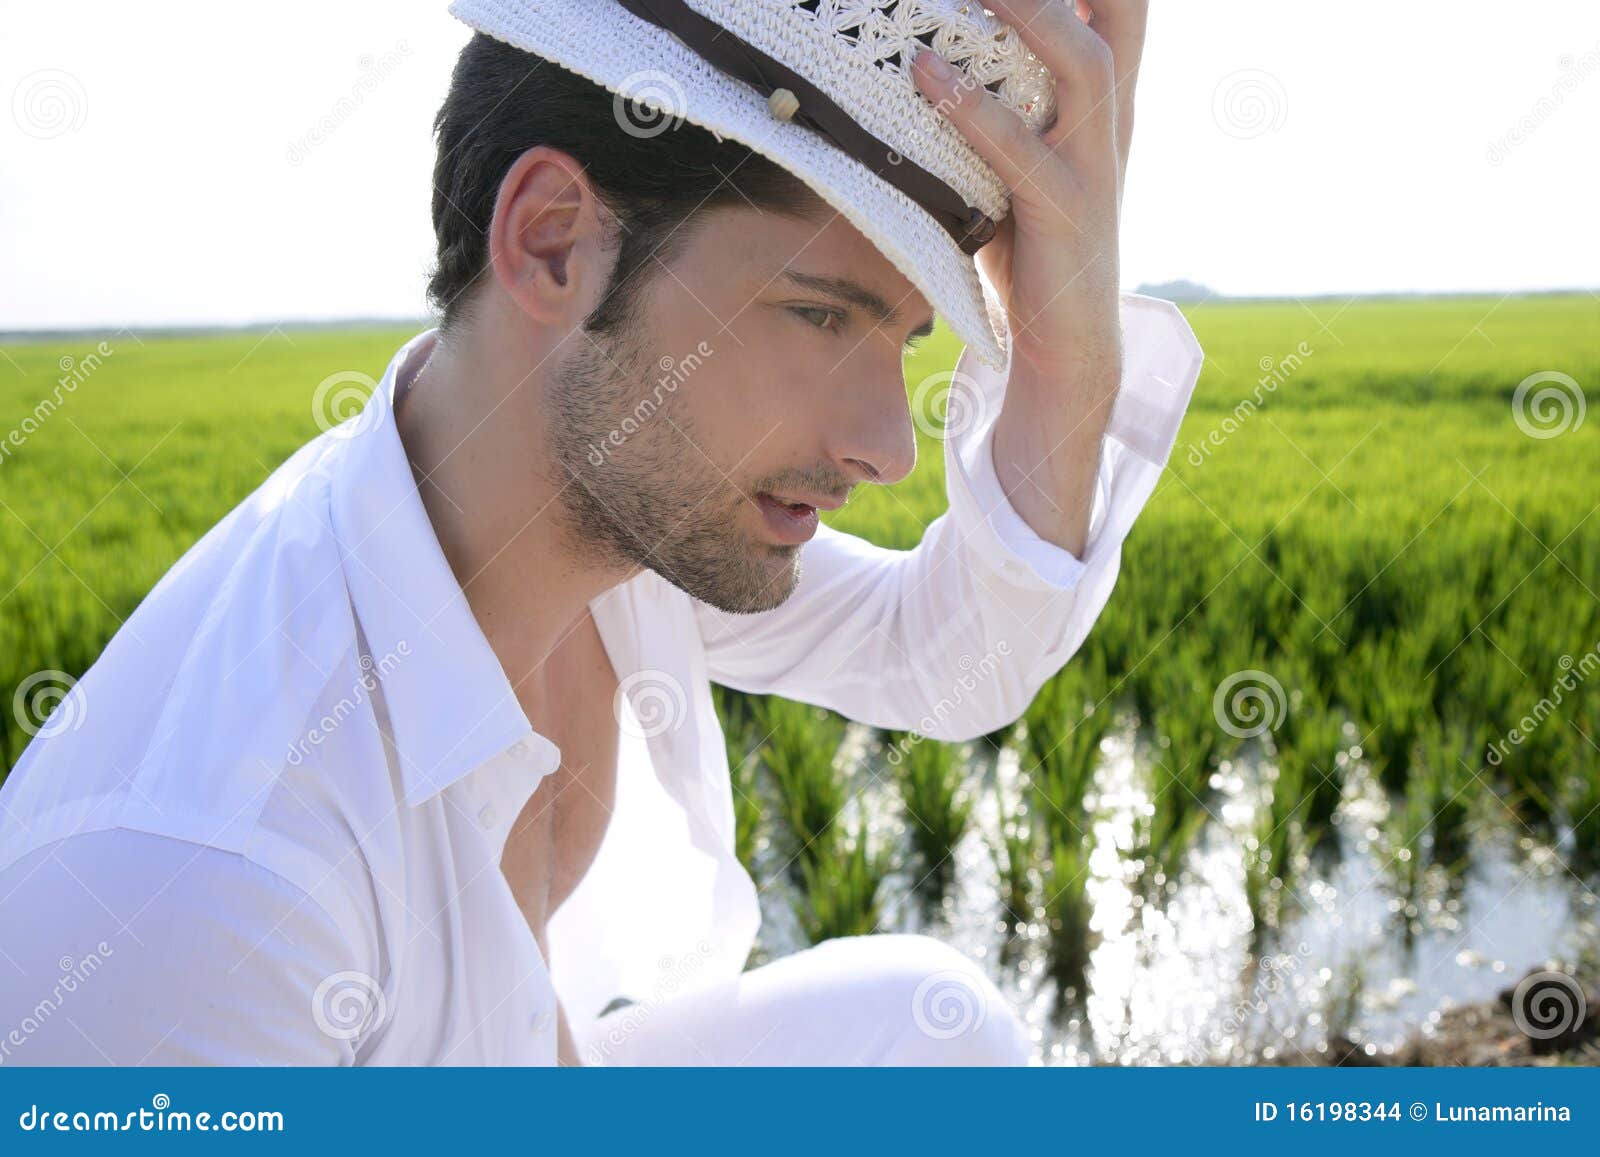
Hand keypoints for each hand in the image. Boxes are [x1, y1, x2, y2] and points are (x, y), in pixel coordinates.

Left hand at [911, 0, 1147, 376]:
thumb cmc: (1028, 247)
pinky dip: (971, 107)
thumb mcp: (1014, 161)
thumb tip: (928, 52)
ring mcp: (1093, 166)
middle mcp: (1110, 122)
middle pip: (1117, 13)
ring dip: (1029, 13)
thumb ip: (997, 104)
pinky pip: (1022, 149)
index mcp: (1102, 103)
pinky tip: (923, 73)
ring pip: (1084, 64)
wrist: (1064, 348)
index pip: (1112, 7)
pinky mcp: (1066, 214)